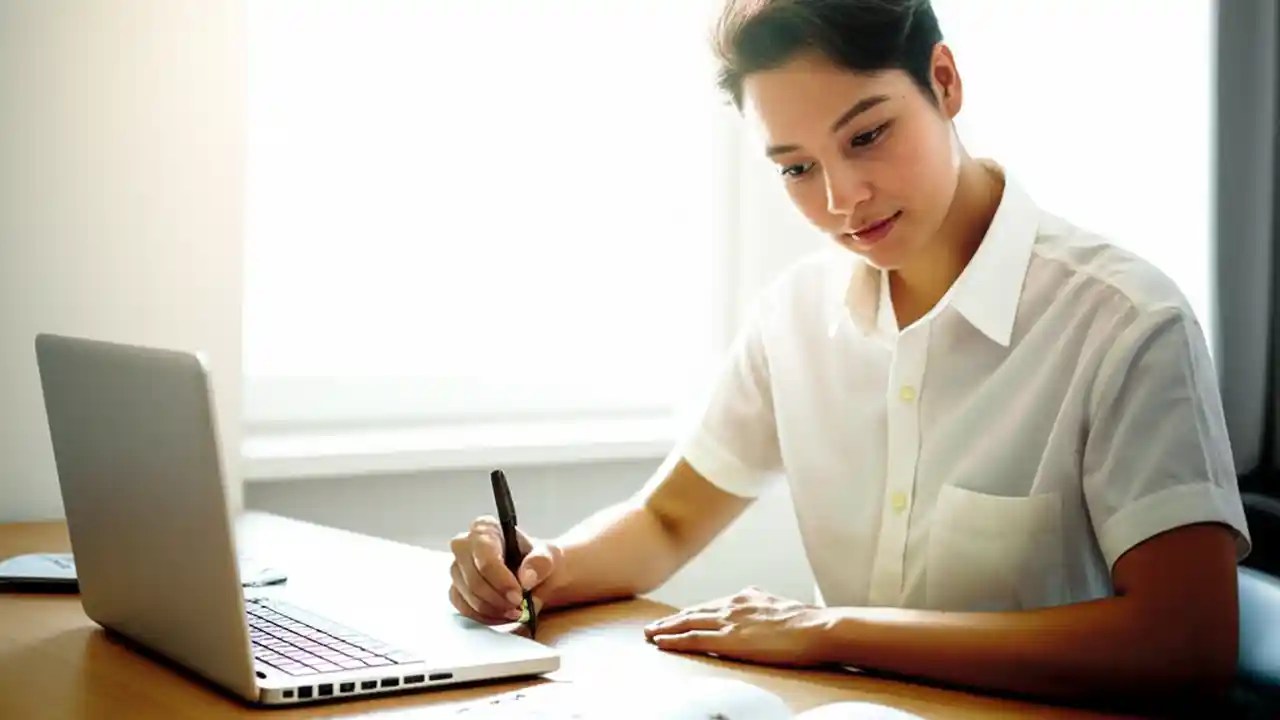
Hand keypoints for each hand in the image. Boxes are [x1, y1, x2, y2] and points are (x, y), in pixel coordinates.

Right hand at [447, 515, 561, 624]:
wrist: (533, 574)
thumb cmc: (536, 560)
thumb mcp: (548, 556)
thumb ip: (540, 563)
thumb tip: (526, 578)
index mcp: (485, 528)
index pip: (485, 555)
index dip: (500, 579)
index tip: (518, 596)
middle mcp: (465, 545)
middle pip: (473, 578)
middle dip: (497, 598)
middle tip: (519, 608)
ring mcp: (458, 568)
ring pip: (467, 595)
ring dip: (493, 609)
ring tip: (515, 612)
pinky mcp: (457, 588)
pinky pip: (463, 607)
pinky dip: (484, 616)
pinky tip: (502, 615)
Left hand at [643, 586, 831, 666]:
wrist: (817, 628)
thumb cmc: (807, 622)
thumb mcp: (779, 605)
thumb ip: (762, 605)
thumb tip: (757, 603)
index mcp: (746, 597)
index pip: (711, 606)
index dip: (691, 613)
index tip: (678, 618)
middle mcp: (733, 605)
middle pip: (694, 612)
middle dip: (672, 620)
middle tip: (653, 627)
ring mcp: (730, 621)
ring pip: (689, 623)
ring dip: (667, 629)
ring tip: (650, 635)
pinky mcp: (730, 639)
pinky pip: (695, 640)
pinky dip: (675, 641)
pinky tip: (662, 643)